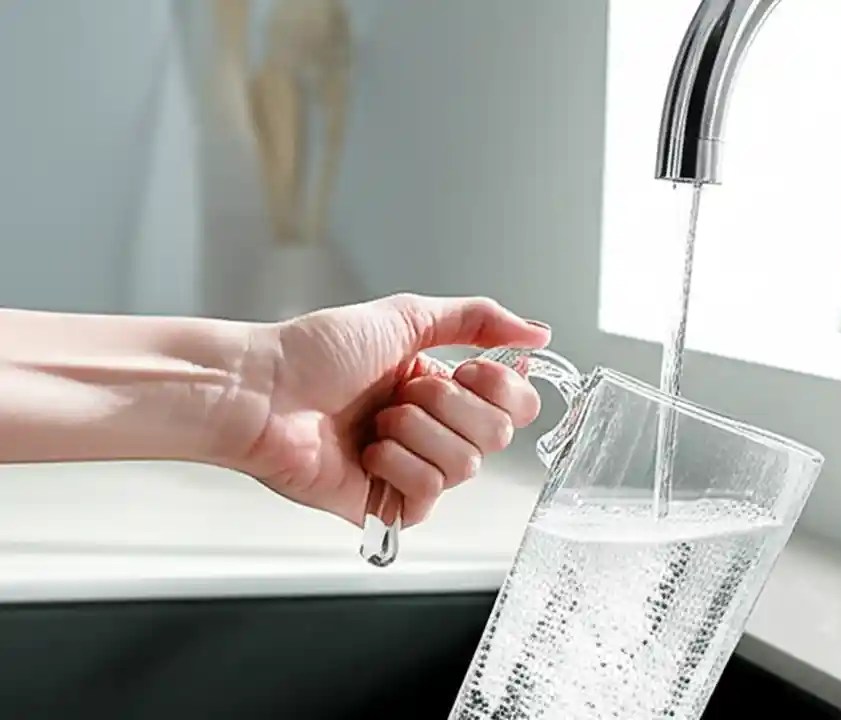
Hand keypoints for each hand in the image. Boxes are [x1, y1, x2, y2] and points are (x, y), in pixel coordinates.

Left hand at [230, 294, 550, 526]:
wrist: (264, 391)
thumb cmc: (315, 353)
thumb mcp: (407, 316)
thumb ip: (478, 319)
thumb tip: (539, 332)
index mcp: (443, 389)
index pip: (516, 403)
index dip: (502, 387)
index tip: (469, 366)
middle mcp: (433, 431)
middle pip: (500, 434)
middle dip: (450, 404)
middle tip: (402, 390)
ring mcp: (412, 471)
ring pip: (468, 464)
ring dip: (418, 431)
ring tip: (376, 420)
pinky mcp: (389, 507)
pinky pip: (431, 494)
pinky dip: (401, 465)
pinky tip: (368, 452)